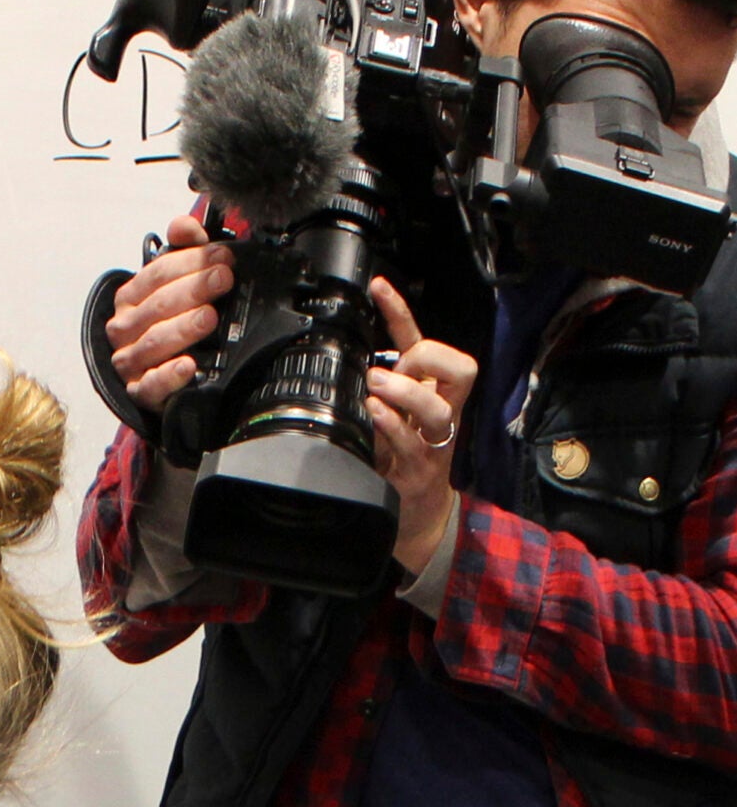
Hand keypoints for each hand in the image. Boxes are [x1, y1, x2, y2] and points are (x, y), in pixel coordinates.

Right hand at [105, 212, 233, 412]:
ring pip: (154, 342)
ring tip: (209, 317)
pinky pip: (151, 385)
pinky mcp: (138, 392)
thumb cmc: (168, 326)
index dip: (191, 262)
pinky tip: (187, 366)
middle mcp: (124, 329)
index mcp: (131, 298)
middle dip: (193, 289)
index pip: (157, 273)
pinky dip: (169, 376)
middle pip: (157, 305)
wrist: (159, 378)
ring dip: (184, 327)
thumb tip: (184, 225)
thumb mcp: (176, 285)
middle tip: (222, 280)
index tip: (223, 257)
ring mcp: (129, 362)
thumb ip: (182, 253)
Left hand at [365, 278, 477, 579]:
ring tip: (378, 388)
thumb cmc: (397, 464)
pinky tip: (375, 415)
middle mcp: (440, 413)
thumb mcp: (384, 417)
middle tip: (390, 370)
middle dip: (427, 360)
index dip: (401, 312)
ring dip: (407, 392)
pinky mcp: (421, 471)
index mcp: (430, 392)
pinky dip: (394, 425)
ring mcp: (434, 443)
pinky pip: (414, 442)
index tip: (377, 288)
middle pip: (460, 367)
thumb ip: (373, 391)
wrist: (414, 518)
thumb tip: (347, 364)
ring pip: (440, 407)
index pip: (421, 342)